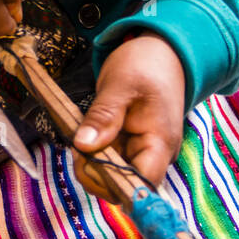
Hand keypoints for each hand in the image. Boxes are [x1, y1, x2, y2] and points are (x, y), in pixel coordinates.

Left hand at [72, 33, 186, 200]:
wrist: (161, 52)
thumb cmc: (146, 64)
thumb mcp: (120, 83)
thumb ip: (104, 116)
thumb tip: (84, 146)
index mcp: (160, 142)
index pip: (141, 184)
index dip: (112, 183)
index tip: (85, 163)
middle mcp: (155, 154)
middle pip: (124, 185)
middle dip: (96, 172)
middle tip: (77, 143)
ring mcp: (144, 152)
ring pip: (114, 175)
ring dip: (93, 162)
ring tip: (82, 133)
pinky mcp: (132, 147)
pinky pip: (111, 161)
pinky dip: (95, 153)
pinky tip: (88, 134)